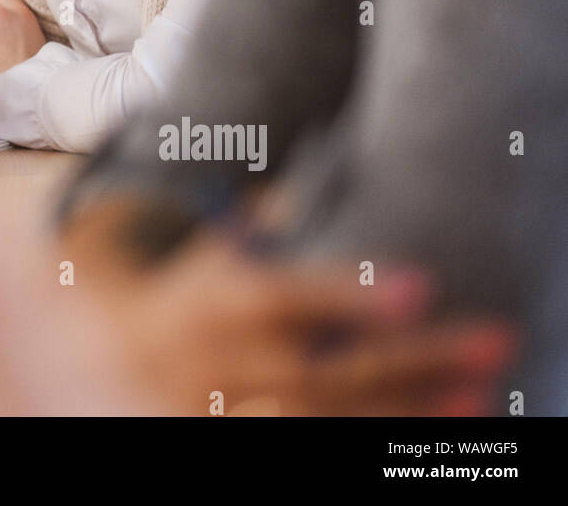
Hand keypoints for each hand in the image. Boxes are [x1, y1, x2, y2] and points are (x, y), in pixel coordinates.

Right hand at [61, 203, 516, 415]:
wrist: (111, 363)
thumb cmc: (186, 296)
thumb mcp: (211, 255)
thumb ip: (264, 225)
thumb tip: (325, 158)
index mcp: (217, 301)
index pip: (289, 296)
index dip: (352, 294)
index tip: (422, 285)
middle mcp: (225, 362)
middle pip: (328, 369)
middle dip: (413, 359)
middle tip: (493, 339)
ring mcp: (233, 414)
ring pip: (329, 417)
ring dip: (408, 407)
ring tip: (476, 389)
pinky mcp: (240, 442)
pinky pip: (314, 446)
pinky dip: (369, 437)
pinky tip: (425, 426)